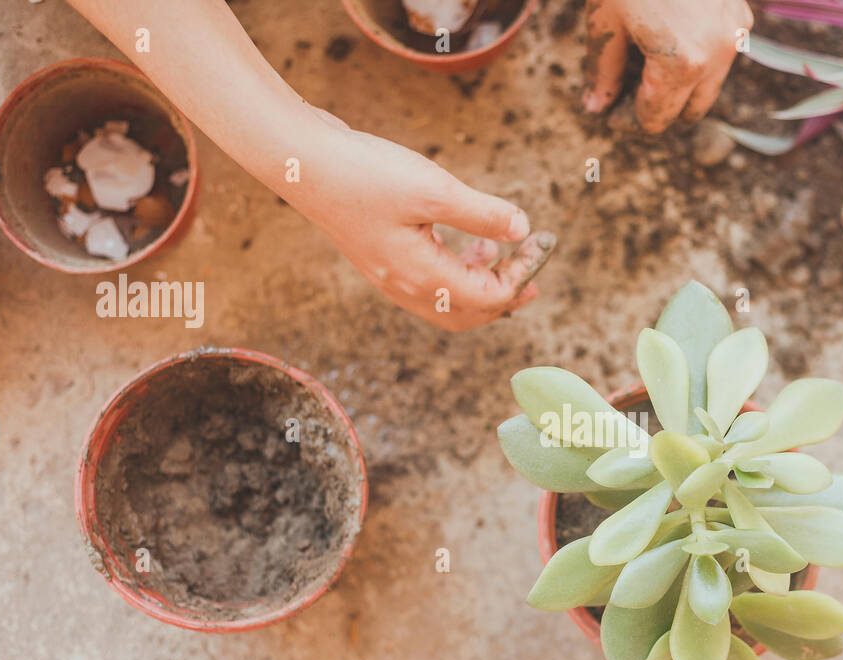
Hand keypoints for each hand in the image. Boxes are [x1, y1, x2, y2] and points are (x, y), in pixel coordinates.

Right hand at [295, 111, 552, 330]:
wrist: (303, 162)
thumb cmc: (365, 174)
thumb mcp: (435, 190)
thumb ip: (483, 214)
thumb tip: (522, 229)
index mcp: (422, 277)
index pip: (489, 298)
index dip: (522, 274)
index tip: (540, 241)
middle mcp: (406, 288)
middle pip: (469, 314)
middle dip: (506, 296)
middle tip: (532, 274)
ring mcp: (390, 277)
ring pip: (448, 304)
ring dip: (481, 286)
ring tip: (499, 254)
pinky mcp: (382, 260)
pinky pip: (429, 285)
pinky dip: (456, 274)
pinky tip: (464, 243)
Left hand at [583, 0, 752, 132]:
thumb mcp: (605, 21)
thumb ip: (602, 70)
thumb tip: (597, 107)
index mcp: (681, 63)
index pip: (656, 119)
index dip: (628, 119)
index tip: (611, 109)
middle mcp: (717, 55)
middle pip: (689, 111)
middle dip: (657, 106)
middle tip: (625, 90)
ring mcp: (734, 34)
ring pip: (708, 87)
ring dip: (679, 84)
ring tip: (643, 60)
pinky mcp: (741, 14)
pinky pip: (720, 55)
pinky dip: (696, 57)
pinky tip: (666, 35)